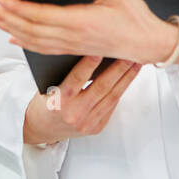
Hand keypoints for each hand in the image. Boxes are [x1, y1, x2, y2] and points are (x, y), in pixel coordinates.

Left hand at [0, 0, 174, 63]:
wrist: (146, 44)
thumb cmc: (135, 20)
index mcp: (81, 22)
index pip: (41, 15)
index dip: (18, 8)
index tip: (2, 0)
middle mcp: (72, 36)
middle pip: (30, 28)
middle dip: (6, 18)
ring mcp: (71, 44)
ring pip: (33, 40)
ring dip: (11, 29)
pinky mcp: (73, 48)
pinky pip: (43, 47)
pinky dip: (24, 42)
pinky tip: (13, 38)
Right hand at [23, 55, 141, 144]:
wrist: (42, 130)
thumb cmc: (45, 104)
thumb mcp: (49, 86)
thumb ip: (68, 74)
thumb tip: (93, 54)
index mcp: (59, 101)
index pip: (77, 78)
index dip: (89, 63)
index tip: (100, 49)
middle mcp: (74, 114)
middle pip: (102, 87)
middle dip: (119, 68)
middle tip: (131, 53)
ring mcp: (87, 123)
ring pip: (112, 96)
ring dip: (126, 78)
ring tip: (136, 64)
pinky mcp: (96, 128)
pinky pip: (111, 106)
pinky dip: (120, 90)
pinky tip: (127, 78)